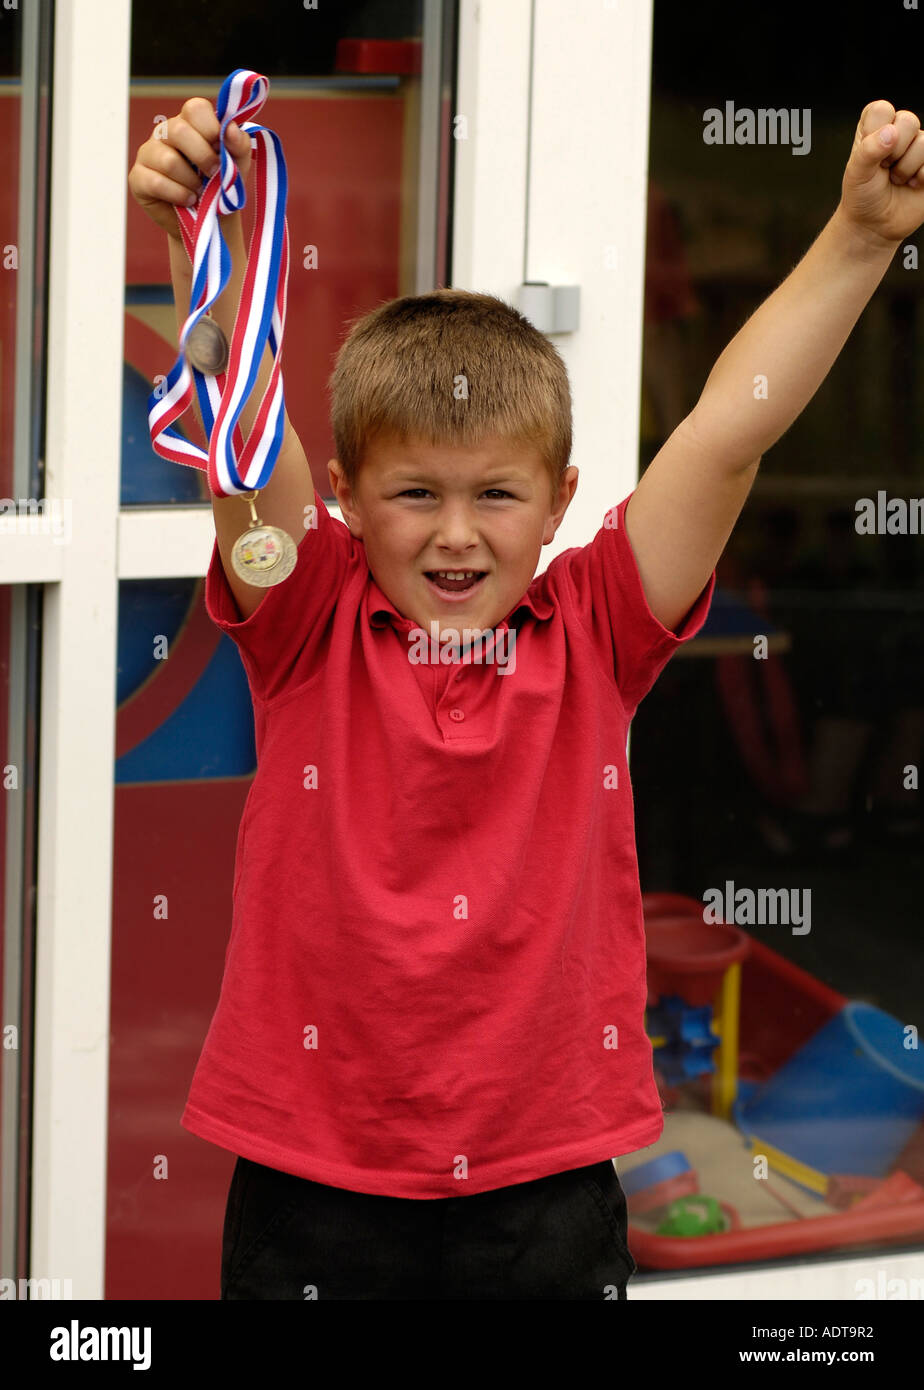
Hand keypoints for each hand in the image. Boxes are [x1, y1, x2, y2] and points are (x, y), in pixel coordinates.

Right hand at [128, 97, 252, 239]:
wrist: (210, 221)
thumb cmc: (222, 188)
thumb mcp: (237, 167)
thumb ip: (238, 145)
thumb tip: (231, 128)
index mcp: (190, 123)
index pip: (195, 108)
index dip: (211, 128)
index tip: (222, 150)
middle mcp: (165, 133)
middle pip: (178, 130)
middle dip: (203, 157)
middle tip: (214, 175)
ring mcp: (148, 153)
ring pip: (168, 161)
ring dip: (191, 182)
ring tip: (200, 193)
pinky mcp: (138, 178)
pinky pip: (155, 182)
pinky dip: (178, 195)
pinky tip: (188, 201)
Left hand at [838, 100, 923, 249]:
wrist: (875, 225)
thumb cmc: (862, 196)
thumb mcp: (856, 173)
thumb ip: (868, 150)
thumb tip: (890, 133)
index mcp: (876, 127)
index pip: (882, 109)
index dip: (875, 134)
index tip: (869, 155)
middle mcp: (899, 131)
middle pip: (908, 120)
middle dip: (893, 152)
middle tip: (885, 169)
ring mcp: (918, 146)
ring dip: (906, 168)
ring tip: (897, 179)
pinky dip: (921, 176)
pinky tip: (912, 184)